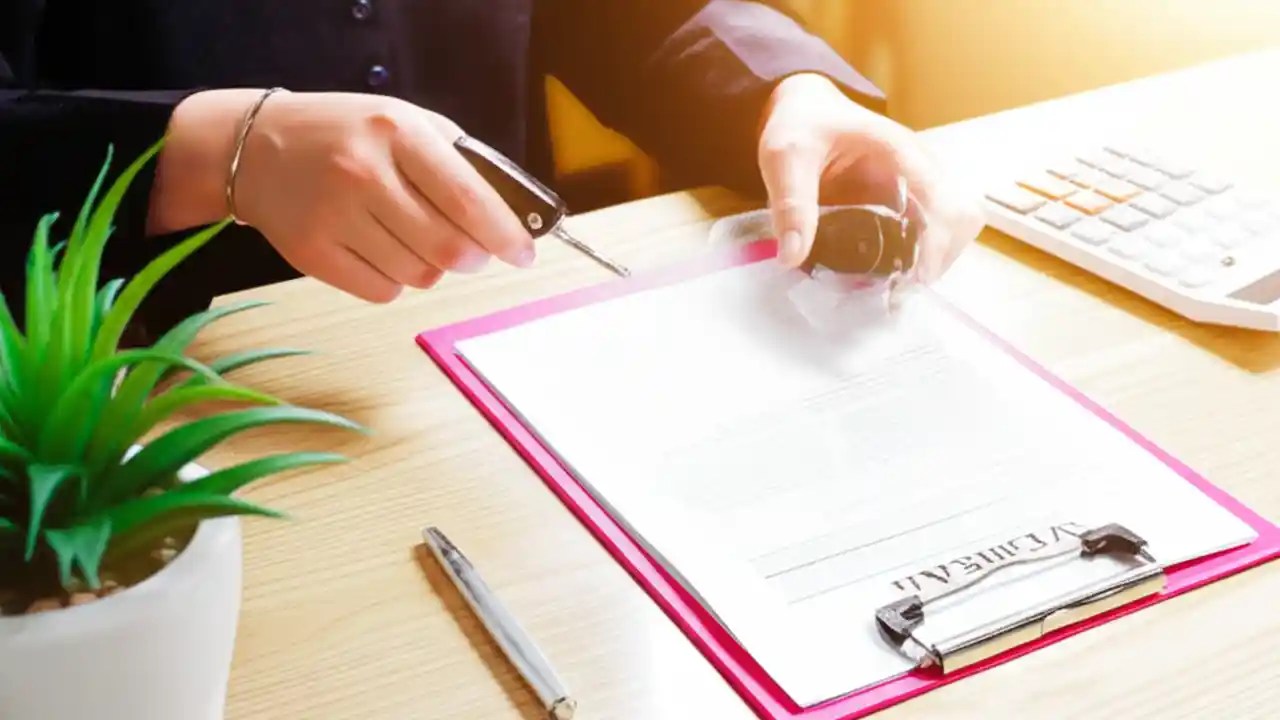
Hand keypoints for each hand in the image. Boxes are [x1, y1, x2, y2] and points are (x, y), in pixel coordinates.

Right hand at [150, 90, 534, 302]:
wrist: (254, 147)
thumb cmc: (347, 135)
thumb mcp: (403, 122)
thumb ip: (458, 161)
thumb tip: (511, 213)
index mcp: (397, 132)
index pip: (468, 199)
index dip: (505, 235)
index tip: (524, 254)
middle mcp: (363, 172)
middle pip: (448, 248)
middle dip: (474, 258)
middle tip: (473, 253)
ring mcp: (333, 215)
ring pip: (419, 276)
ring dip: (433, 267)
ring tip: (412, 239)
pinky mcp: (311, 253)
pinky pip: (383, 292)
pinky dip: (396, 281)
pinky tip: (380, 250)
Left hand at [756, 73, 982, 281]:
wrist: (805, 108)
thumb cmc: (801, 125)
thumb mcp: (784, 157)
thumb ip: (790, 203)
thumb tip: (792, 257)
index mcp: (900, 152)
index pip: (943, 201)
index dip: (935, 245)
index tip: (909, 281)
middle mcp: (921, 168)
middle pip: (962, 218)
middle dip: (938, 258)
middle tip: (896, 289)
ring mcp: (919, 183)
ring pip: (955, 227)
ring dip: (933, 259)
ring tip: (893, 285)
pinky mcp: (909, 198)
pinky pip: (932, 229)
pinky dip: (920, 254)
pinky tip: (887, 271)